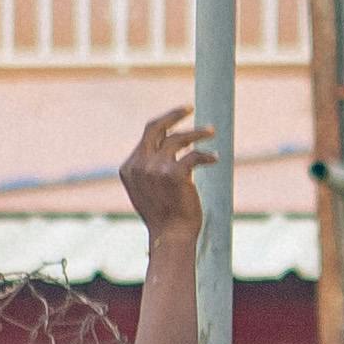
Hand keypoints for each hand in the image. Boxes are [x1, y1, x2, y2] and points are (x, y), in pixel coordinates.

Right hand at [119, 107, 212, 244]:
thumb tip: (163, 147)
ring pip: (178, 138)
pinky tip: (215, 158)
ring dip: (198, 133)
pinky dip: (207, 155)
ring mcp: (155, 168)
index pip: (146, 137)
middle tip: (189, 107)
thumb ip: (148, 169)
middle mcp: (139, 165)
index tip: (178, 120)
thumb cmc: (163, 216)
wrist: (171, 236)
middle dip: (173, 114)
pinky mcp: (174, 173)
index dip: (164, 127)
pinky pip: (195, 155)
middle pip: (155, 127)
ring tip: (211, 132)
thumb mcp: (145, 190)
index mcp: (128, 168)